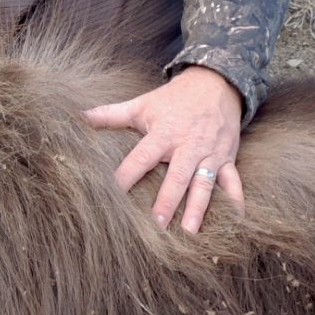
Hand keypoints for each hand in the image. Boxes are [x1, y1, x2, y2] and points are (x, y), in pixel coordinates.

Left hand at [83, 65, 243, 232]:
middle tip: (157, 224)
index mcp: (163, 133)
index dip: (126, 175)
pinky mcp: (228, 158)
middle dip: (168, 199)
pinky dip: (236, 201)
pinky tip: (236, 221)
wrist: (215, 83)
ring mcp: (210, 153)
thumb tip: (78, 115)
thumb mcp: (142, 104)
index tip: (112, 194)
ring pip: (205, 183)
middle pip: (177, 175)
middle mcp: (187, 145)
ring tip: (190, 231)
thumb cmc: (173, 98)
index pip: (141, 157)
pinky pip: (234, 181)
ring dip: (199, 207)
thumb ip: (110, 114)